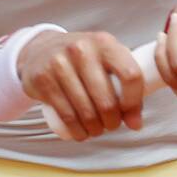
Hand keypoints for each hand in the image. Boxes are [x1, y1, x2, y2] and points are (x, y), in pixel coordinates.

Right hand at [16, 29, 143, 140]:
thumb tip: (136, 124)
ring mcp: (60, 64)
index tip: (131, 116)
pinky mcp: (43, 79)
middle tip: (111, 125)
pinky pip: (66, 114)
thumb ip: (126, 85)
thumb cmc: (83, 59)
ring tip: (96, 130)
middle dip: (112, 122)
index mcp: (105, 43)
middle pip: (107, 100)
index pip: (130, 75)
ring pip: (86, 111)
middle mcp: (83, 50)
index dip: (134, 102)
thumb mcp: (106, 59)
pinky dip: (77, 131)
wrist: (41, 49)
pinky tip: (81, 133)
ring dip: (95, 129)